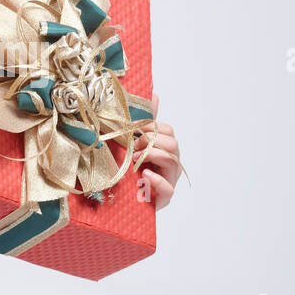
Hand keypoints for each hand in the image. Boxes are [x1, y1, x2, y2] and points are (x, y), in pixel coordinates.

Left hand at [132, 92, 181, 210]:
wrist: (122, 200)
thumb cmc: (131, 170)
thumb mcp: (135, 144)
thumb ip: (146, 122)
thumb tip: (154, 95)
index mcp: (165, 149)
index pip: (168, 131)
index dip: (152, 128)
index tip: (134, 131)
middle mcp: (171, 164)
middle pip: (173, 143)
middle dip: (151, 141)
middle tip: (133, 146)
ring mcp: (169, 181)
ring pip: (172, 160)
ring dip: (152, 154)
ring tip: (135, 158)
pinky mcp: (163, 198)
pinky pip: (168, 188)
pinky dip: (157, 180)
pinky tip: (144, 175)